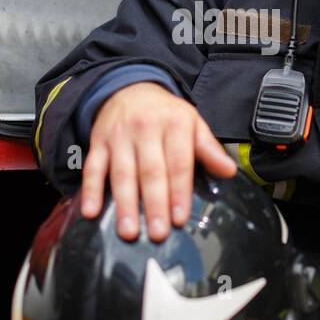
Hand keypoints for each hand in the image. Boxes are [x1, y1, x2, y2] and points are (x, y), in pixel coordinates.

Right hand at [79, 82, 236, 242]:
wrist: (129, 87)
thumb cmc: (165, 113)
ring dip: (125, 204)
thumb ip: (208, 149)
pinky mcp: (99, 142)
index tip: (180, 217)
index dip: (179, 192)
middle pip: (150, 171)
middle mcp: (145, 128)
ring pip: (122, 173)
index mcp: (174, 124)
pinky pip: (93, 167)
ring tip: (128, 231)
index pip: (178, 163)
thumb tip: (229, 171)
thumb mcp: (192, 123)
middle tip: (158, 233)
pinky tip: (91, 211)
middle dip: (154, 204)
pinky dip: (91, 190)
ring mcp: (119, 135)